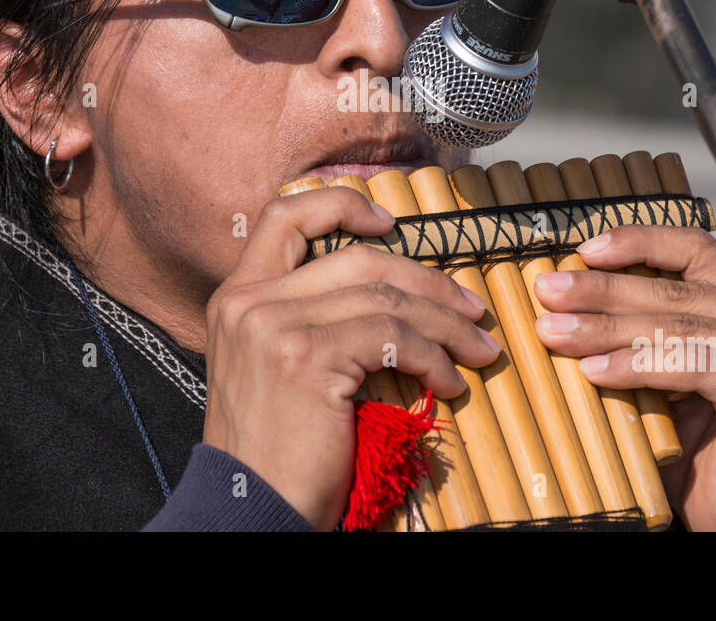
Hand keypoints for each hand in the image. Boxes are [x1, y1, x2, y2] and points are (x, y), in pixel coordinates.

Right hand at [201, 187, 500, 530]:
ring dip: (446, 324)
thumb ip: (304, 319)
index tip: (390, 223)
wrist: (248, 511)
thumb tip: (383, 295)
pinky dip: (434, 358)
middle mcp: (249, 301)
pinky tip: (448, 383)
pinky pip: (393, 339)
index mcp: (237, 296)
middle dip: (428, 281)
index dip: (342, 204)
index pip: (284, 215)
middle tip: (471, 310)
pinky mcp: (306, 358)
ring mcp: (274, 325)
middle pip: (358, 258)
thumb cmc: (274, 451)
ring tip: (478, 350)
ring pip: (385, 297)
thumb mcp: (272, 368)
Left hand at [532, 225, 715, 530]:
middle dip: (602, 290)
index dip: (639, 241)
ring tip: (553, 332)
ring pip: (677, 326)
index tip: (583, 249)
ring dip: (606, 327)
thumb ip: (638, 326)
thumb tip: (564, 293)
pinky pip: (692, 365)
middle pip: (676, 289)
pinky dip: (637, 365)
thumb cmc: (697, 443)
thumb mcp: (662, 370)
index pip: (693, 249)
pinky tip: (595, 371)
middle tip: (546, 293)